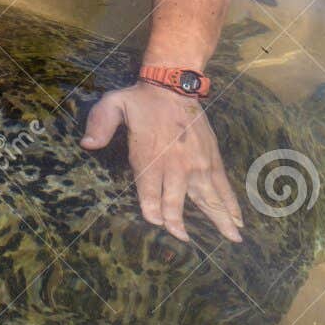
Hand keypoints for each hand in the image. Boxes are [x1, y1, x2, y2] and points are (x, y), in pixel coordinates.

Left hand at [80, 81, 243, 244]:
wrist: (173, 85)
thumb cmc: (141, 100)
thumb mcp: (113, 106)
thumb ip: (99, 125)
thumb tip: (86, 144)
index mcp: (151, 158)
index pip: (150, 197)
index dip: (153, 214)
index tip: (156, 224)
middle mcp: (176, 166)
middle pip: (176, 203)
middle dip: (178, 225)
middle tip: (183, 240)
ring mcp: (198, 164)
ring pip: (207, 199)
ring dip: (218, 220)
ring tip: (231, 239)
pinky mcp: (212, 159)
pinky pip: (223, 186)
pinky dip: (231, 203)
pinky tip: (238, 220)